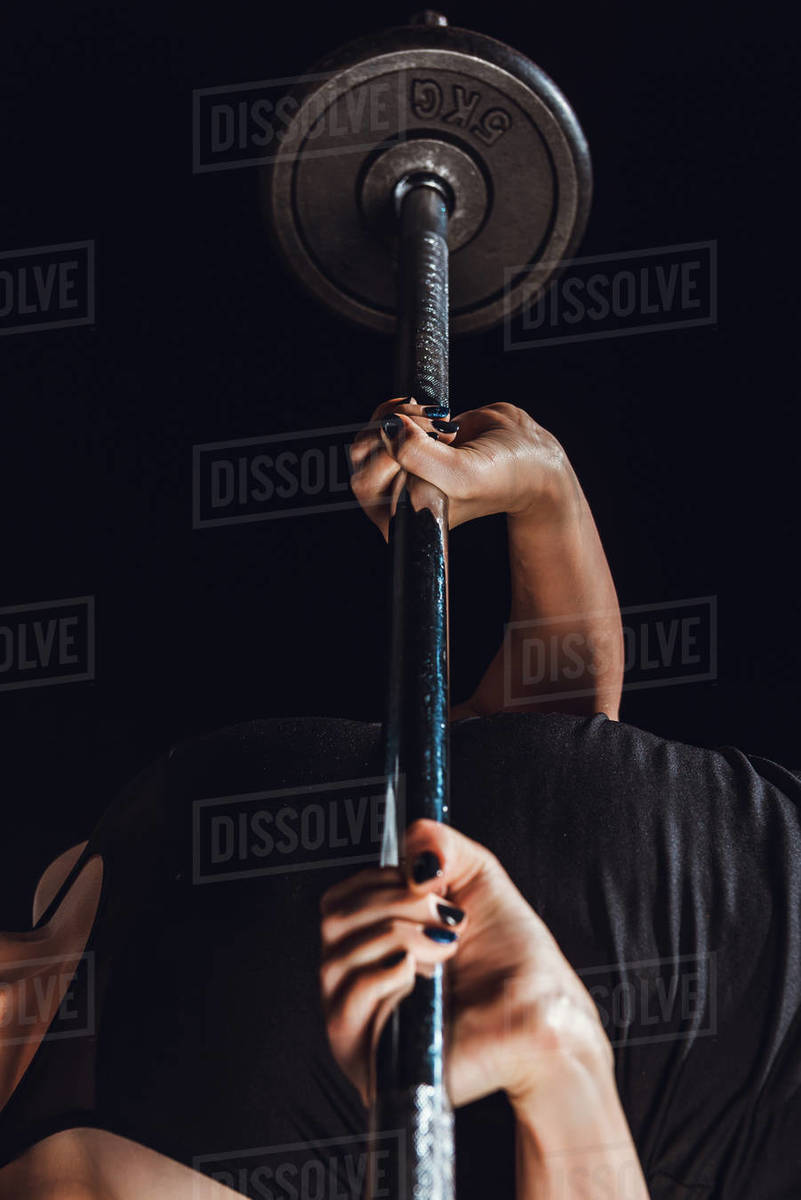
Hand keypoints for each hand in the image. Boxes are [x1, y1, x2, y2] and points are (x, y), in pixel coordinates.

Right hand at [319, 819, 611, 1112]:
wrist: (543, 1014)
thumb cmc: (517, 962)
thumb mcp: (477, 878)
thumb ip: (437, 844)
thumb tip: (408, 851)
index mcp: (378, 943)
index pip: (339, 900)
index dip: (381, 882)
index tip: (428, 888)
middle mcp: (362, 982)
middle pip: (334, 921)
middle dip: (397, 906)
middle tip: (447, 920)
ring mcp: (363, 1024)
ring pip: (337, 958)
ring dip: (401, 938)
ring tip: (445, 951)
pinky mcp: (370, 1059)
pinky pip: (349, 999)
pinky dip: (391, 973)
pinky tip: (425, 979)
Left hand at [348, 398, 575, 539]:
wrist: (529, 452)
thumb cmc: (502, 476)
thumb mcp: (461, 475)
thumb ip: (420, 457)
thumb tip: (389, 426)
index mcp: (404, 519)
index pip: (366, 487)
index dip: (390, 462)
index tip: (429, 456)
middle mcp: (396, 495)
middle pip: (360, 459)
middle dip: (394, 436)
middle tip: (434, 435)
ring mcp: (399, 466)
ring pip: (367, 436)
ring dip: (398, 419)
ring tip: (437, 427)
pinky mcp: (406, 439)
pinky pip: (381, 418)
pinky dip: (400, 408)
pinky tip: (427, 415)